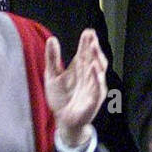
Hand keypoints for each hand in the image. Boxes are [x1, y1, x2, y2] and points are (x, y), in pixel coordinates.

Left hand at [45, 29, 106, 147]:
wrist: (64, 120)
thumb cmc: (61, 97)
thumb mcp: (52, 75)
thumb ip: (52, 58)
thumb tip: (52, 39)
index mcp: (81, 68)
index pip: (86, 52)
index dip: (87, 42)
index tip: (88, 32)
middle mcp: (89, 76)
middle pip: (95, 58)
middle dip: (94, 48)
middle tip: (91, 38)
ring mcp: (94, 87)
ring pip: (99, 70)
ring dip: (97, 58)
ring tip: (93, 48)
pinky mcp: (94, 99)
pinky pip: (98, 87)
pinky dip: (96, 78)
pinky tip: (93, 69)